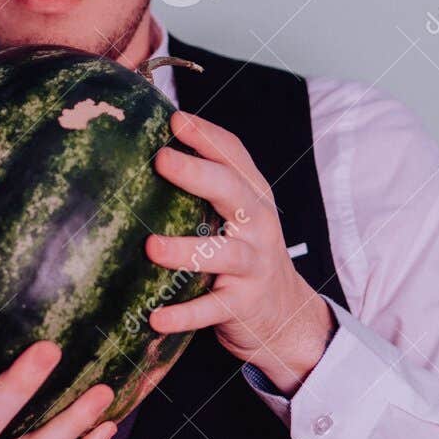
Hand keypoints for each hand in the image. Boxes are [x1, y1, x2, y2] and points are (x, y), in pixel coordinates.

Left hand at [144, 111, 335, 396]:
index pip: (234, 155)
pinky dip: (184, 314)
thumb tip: (154, 148)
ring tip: (152, 247)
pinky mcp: (244, 304)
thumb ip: (207, 184)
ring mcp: (253, 264)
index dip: (206, 136)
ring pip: (222, 253)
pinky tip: (156, 317)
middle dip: (197, 173)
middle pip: (232, 191)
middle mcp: (257, 224)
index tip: (174, 120)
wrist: (286, 315)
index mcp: (252, 195)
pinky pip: (212, 308)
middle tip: (162, 160)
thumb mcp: (238, 213)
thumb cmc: (246, 253)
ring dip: (186, 250)